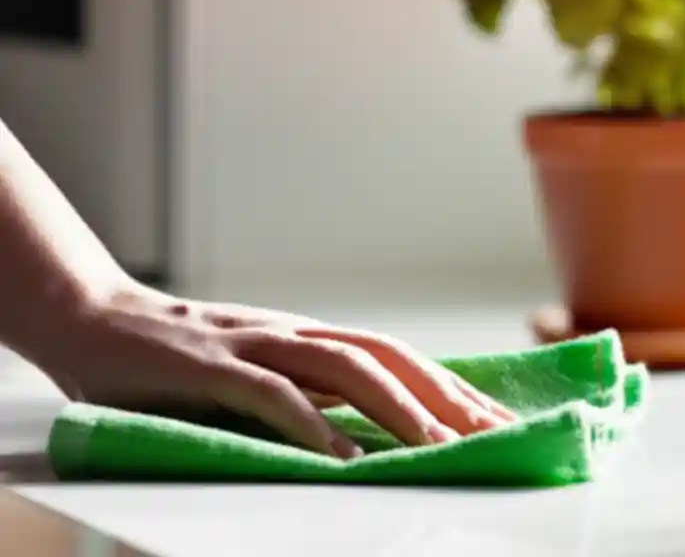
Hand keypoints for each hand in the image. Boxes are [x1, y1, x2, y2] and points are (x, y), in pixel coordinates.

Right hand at [27, 284, 516, 458]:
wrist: (93, 321)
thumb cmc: (181, 361)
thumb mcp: (260, 373)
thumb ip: (311, 391)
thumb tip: (374, 425)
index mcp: (311, 340)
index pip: (399, 359)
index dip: (451, 388)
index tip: (498, 422)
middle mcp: (294, 335)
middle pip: (388, 358)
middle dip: (445, 398)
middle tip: (493, 436)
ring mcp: (254, 345)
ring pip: (343, 369)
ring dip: (396, 408)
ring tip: (437, 447)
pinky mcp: (208, 368)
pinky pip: (268, 394)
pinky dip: (309, 423)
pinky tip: (342, 454)